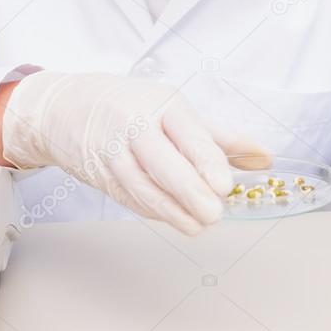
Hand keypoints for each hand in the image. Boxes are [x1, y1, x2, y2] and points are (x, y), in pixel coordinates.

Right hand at [1, 71, 269, 233]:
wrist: (65, 108)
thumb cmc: (133, 107)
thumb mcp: (177, 113)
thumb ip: (221, 139)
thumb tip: (266, 159)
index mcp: (161, 105)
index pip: (187, 132)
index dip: (206, 160)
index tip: (224, 185)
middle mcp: (134, 126)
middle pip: (162, 162)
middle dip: (190, 191)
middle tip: (215, 214)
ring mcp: (112, 152)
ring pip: (142, 185)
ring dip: (172, 210)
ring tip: (199, 225)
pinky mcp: (99, 175)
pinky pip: (129, 196)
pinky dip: (153, 210)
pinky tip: (175, 218)